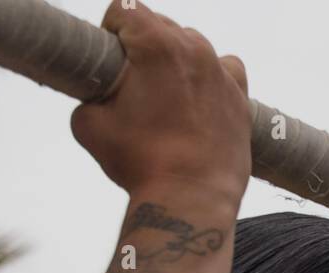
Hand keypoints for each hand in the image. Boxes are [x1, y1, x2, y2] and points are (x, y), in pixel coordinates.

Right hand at [70, 0, 251, 202]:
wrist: (191, 198)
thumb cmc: (141, 163)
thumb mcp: (89, 125)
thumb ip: (87, 97)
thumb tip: (94, 98)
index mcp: (156, 44)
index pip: (125, 7)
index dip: (110, 28)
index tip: (110, 55)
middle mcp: (194, 49)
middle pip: (160, 25)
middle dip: (143, 46)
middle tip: (134, 83)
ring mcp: (222, 73)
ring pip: (194, 45)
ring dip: (177, 60)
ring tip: (166, 96)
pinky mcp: (241, 99)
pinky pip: (227, 69)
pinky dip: (211, 76)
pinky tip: (200, 98)